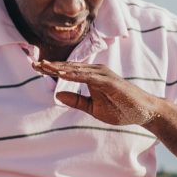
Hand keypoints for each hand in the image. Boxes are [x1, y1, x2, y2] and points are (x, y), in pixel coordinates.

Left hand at [32, 60, 165, 128]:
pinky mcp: (110, 81)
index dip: (52, 69)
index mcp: (91, 77)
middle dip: (51, 66)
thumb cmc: (120, 109)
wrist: (143, 112)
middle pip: (69, 67)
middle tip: (33, 64)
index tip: (35, 68)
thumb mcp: (94, 108)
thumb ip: (77, 101)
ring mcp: (103, 75)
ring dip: (60, 68)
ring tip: (44, 66)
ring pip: (77, 69)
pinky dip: (76, 74)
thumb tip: (58, 94)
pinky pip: (90, 77)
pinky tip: (64, 74)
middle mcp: (96, 72)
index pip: (68, 71)